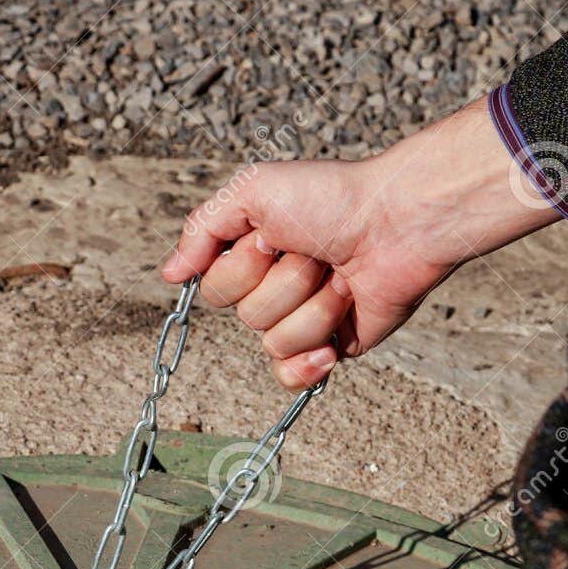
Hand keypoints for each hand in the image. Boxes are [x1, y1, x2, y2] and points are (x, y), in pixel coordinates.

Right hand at [162, 97, 561, 389]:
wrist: (397, 223)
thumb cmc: (332, 198)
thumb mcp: (253, 191)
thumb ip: (201, 228)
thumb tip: (169, 275)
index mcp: (251, 256)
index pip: (214, 290)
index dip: (242, 268)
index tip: (274, 236)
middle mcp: (272, 290)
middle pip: (245, 317)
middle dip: (284, 283)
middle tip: (317, 252)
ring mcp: (302, 321)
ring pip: (275, 342)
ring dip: (314, 307)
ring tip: (342, 277)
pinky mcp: (331, 347)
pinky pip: (293, 377)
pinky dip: (308, 364)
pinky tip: (331, 348)